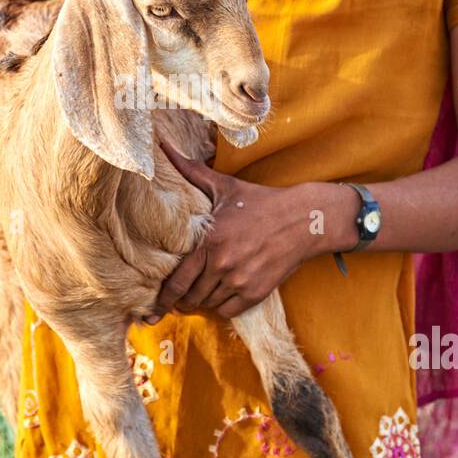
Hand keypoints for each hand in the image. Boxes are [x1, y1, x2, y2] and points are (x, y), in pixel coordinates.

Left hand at [144, 138, 313, 320]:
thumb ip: (191, 171)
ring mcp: (241, 281)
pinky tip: (221, 294)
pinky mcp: (257, 293)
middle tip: (175, 299)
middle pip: (190, 297)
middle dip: (180, 300)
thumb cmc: (260, 202)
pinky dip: (222, 306)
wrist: (303, 219)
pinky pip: (228, 311)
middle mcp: (223, 265)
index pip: (177, 281)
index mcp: (210, 242)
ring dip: (202, 301)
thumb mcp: (224, 186)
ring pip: (209, 304)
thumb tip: (164, 146)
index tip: (154, 306)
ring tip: (200, 292)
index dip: (162, 297)